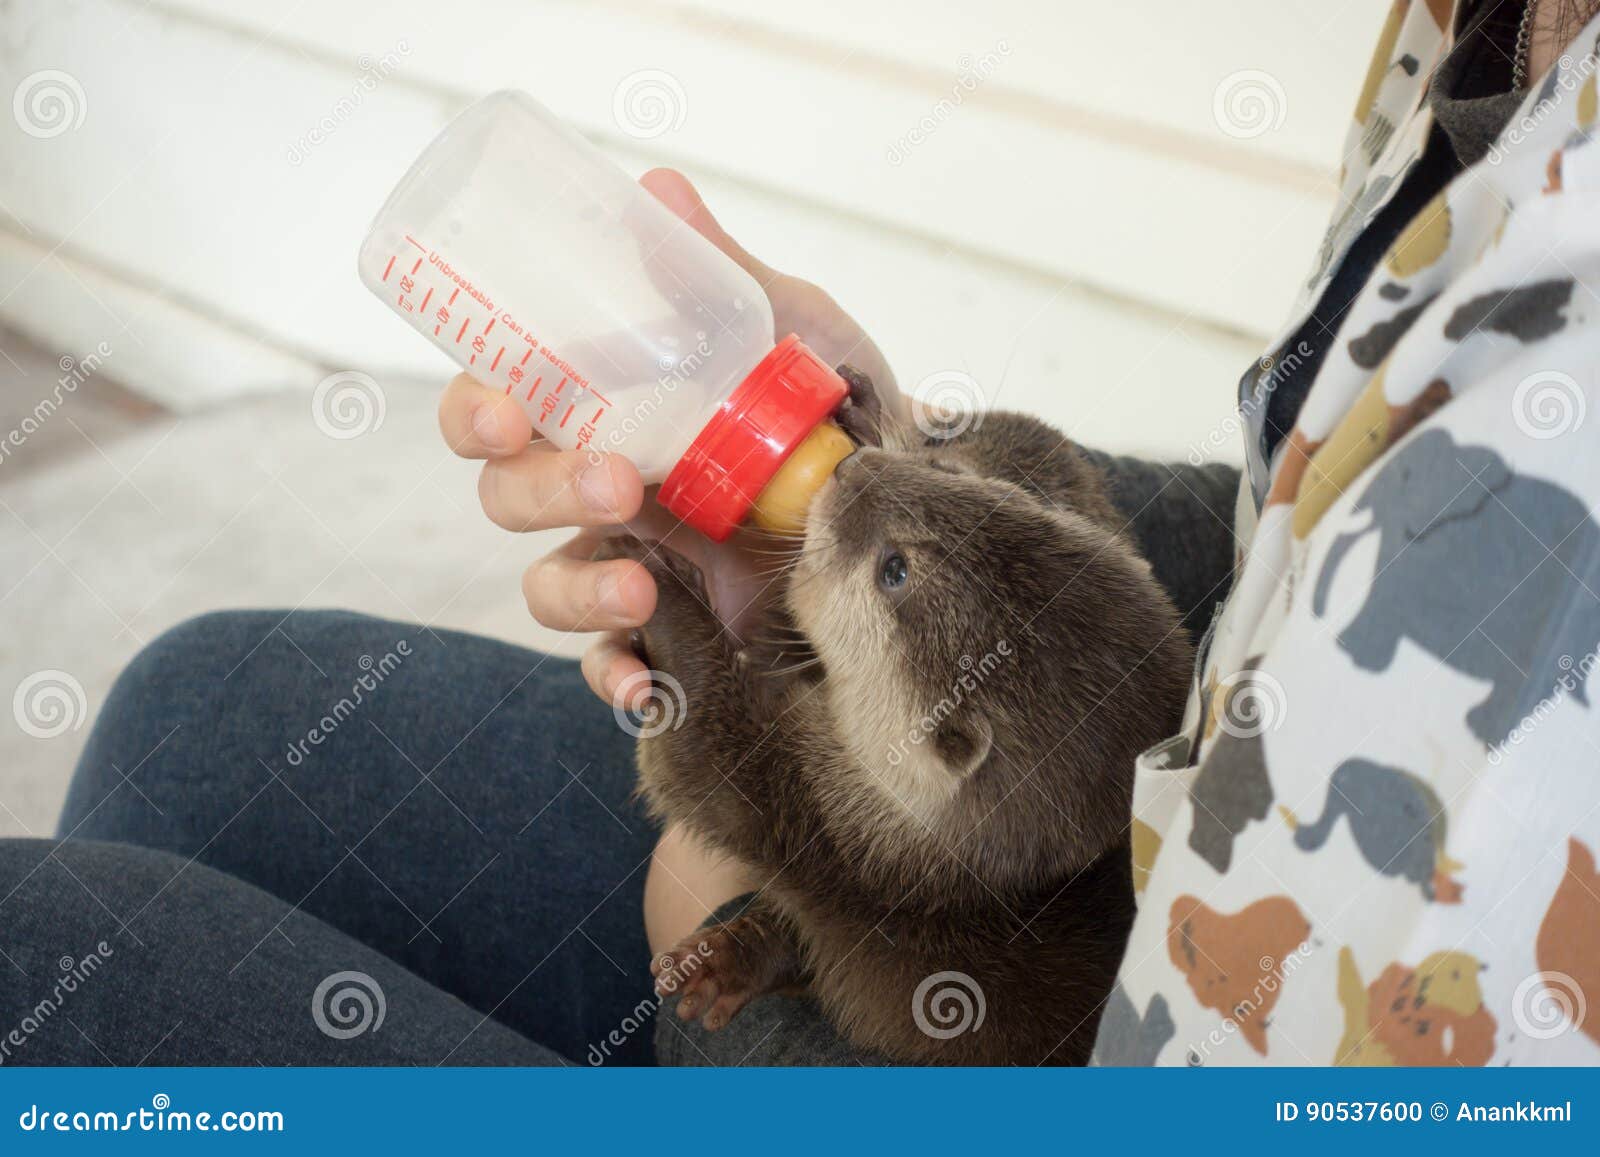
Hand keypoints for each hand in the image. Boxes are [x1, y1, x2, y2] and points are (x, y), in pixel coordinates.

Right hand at [438, 166, 897, 705]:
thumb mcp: (787, 324)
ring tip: (643, 589)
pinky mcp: (676, 633)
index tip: (504, 410)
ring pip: (547, 584)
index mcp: (606, 410)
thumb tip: (659, 185)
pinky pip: (614, 665)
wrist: (912, 493)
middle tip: (619, 484)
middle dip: (542, 491)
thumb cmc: (837, 403)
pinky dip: (619, 681)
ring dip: (577, 587)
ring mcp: (633, 563)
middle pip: (508, 497)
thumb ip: (719, 268)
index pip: (498, 409)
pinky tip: (647, 687)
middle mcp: (603, 488)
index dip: (473, 411)